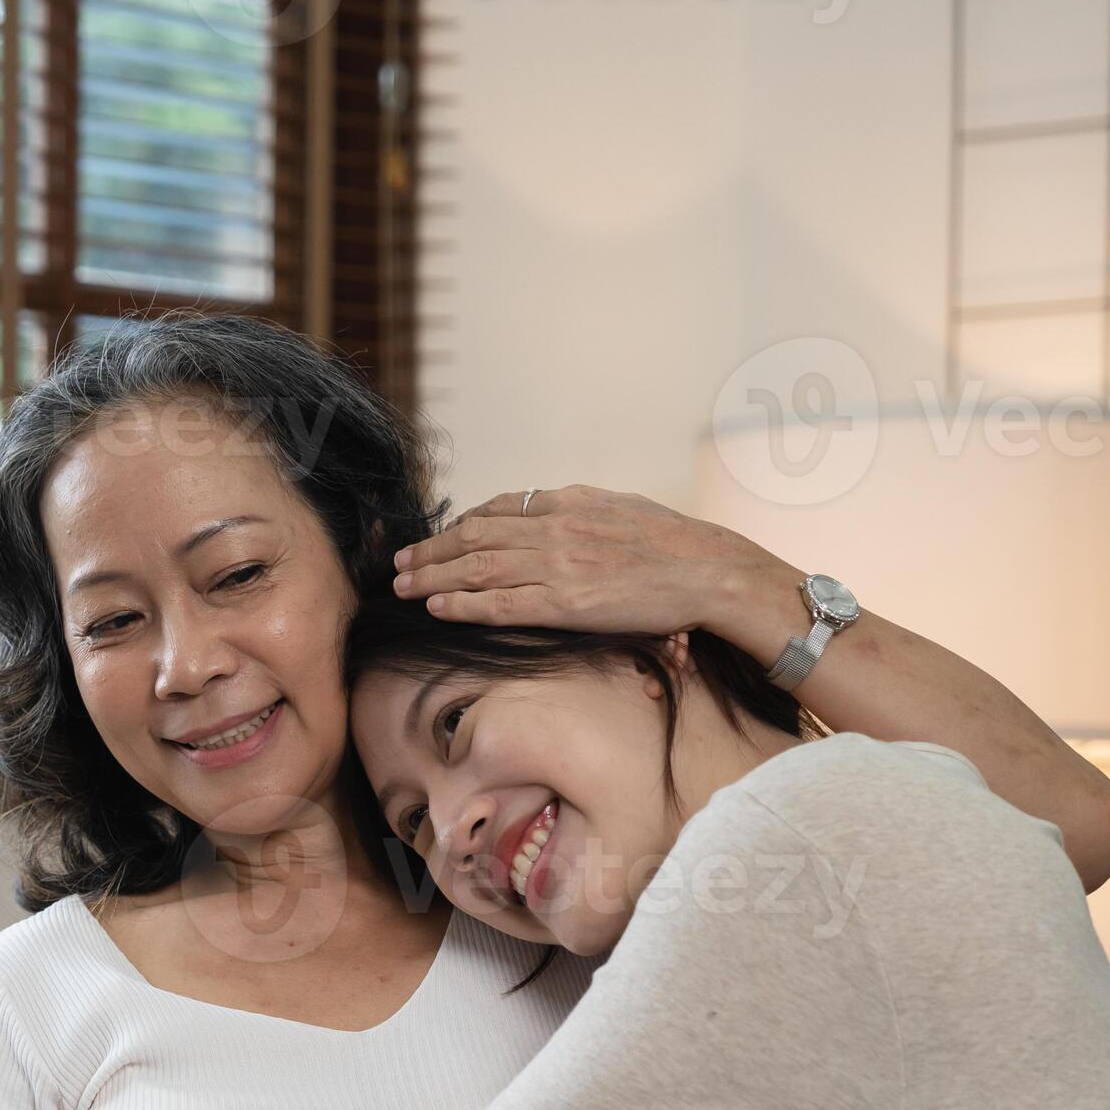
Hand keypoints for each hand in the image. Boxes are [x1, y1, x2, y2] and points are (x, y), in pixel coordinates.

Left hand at [389, 484, 802, 661]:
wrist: (709, 571)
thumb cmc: (673, 545)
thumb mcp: (620, 509)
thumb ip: (577, 513)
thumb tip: (549, 516)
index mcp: (569, 502)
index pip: (497, 509)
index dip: (458, 525)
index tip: (437, 537)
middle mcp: (556, 528)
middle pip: (474, 536)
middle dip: (431, 550)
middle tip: (399, 562)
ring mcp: (558, 565)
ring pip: (477, 568)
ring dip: (432, 577)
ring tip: (403, 586)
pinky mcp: (565, 603)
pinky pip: (500, 604)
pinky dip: (462, 604)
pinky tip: (435, 608)